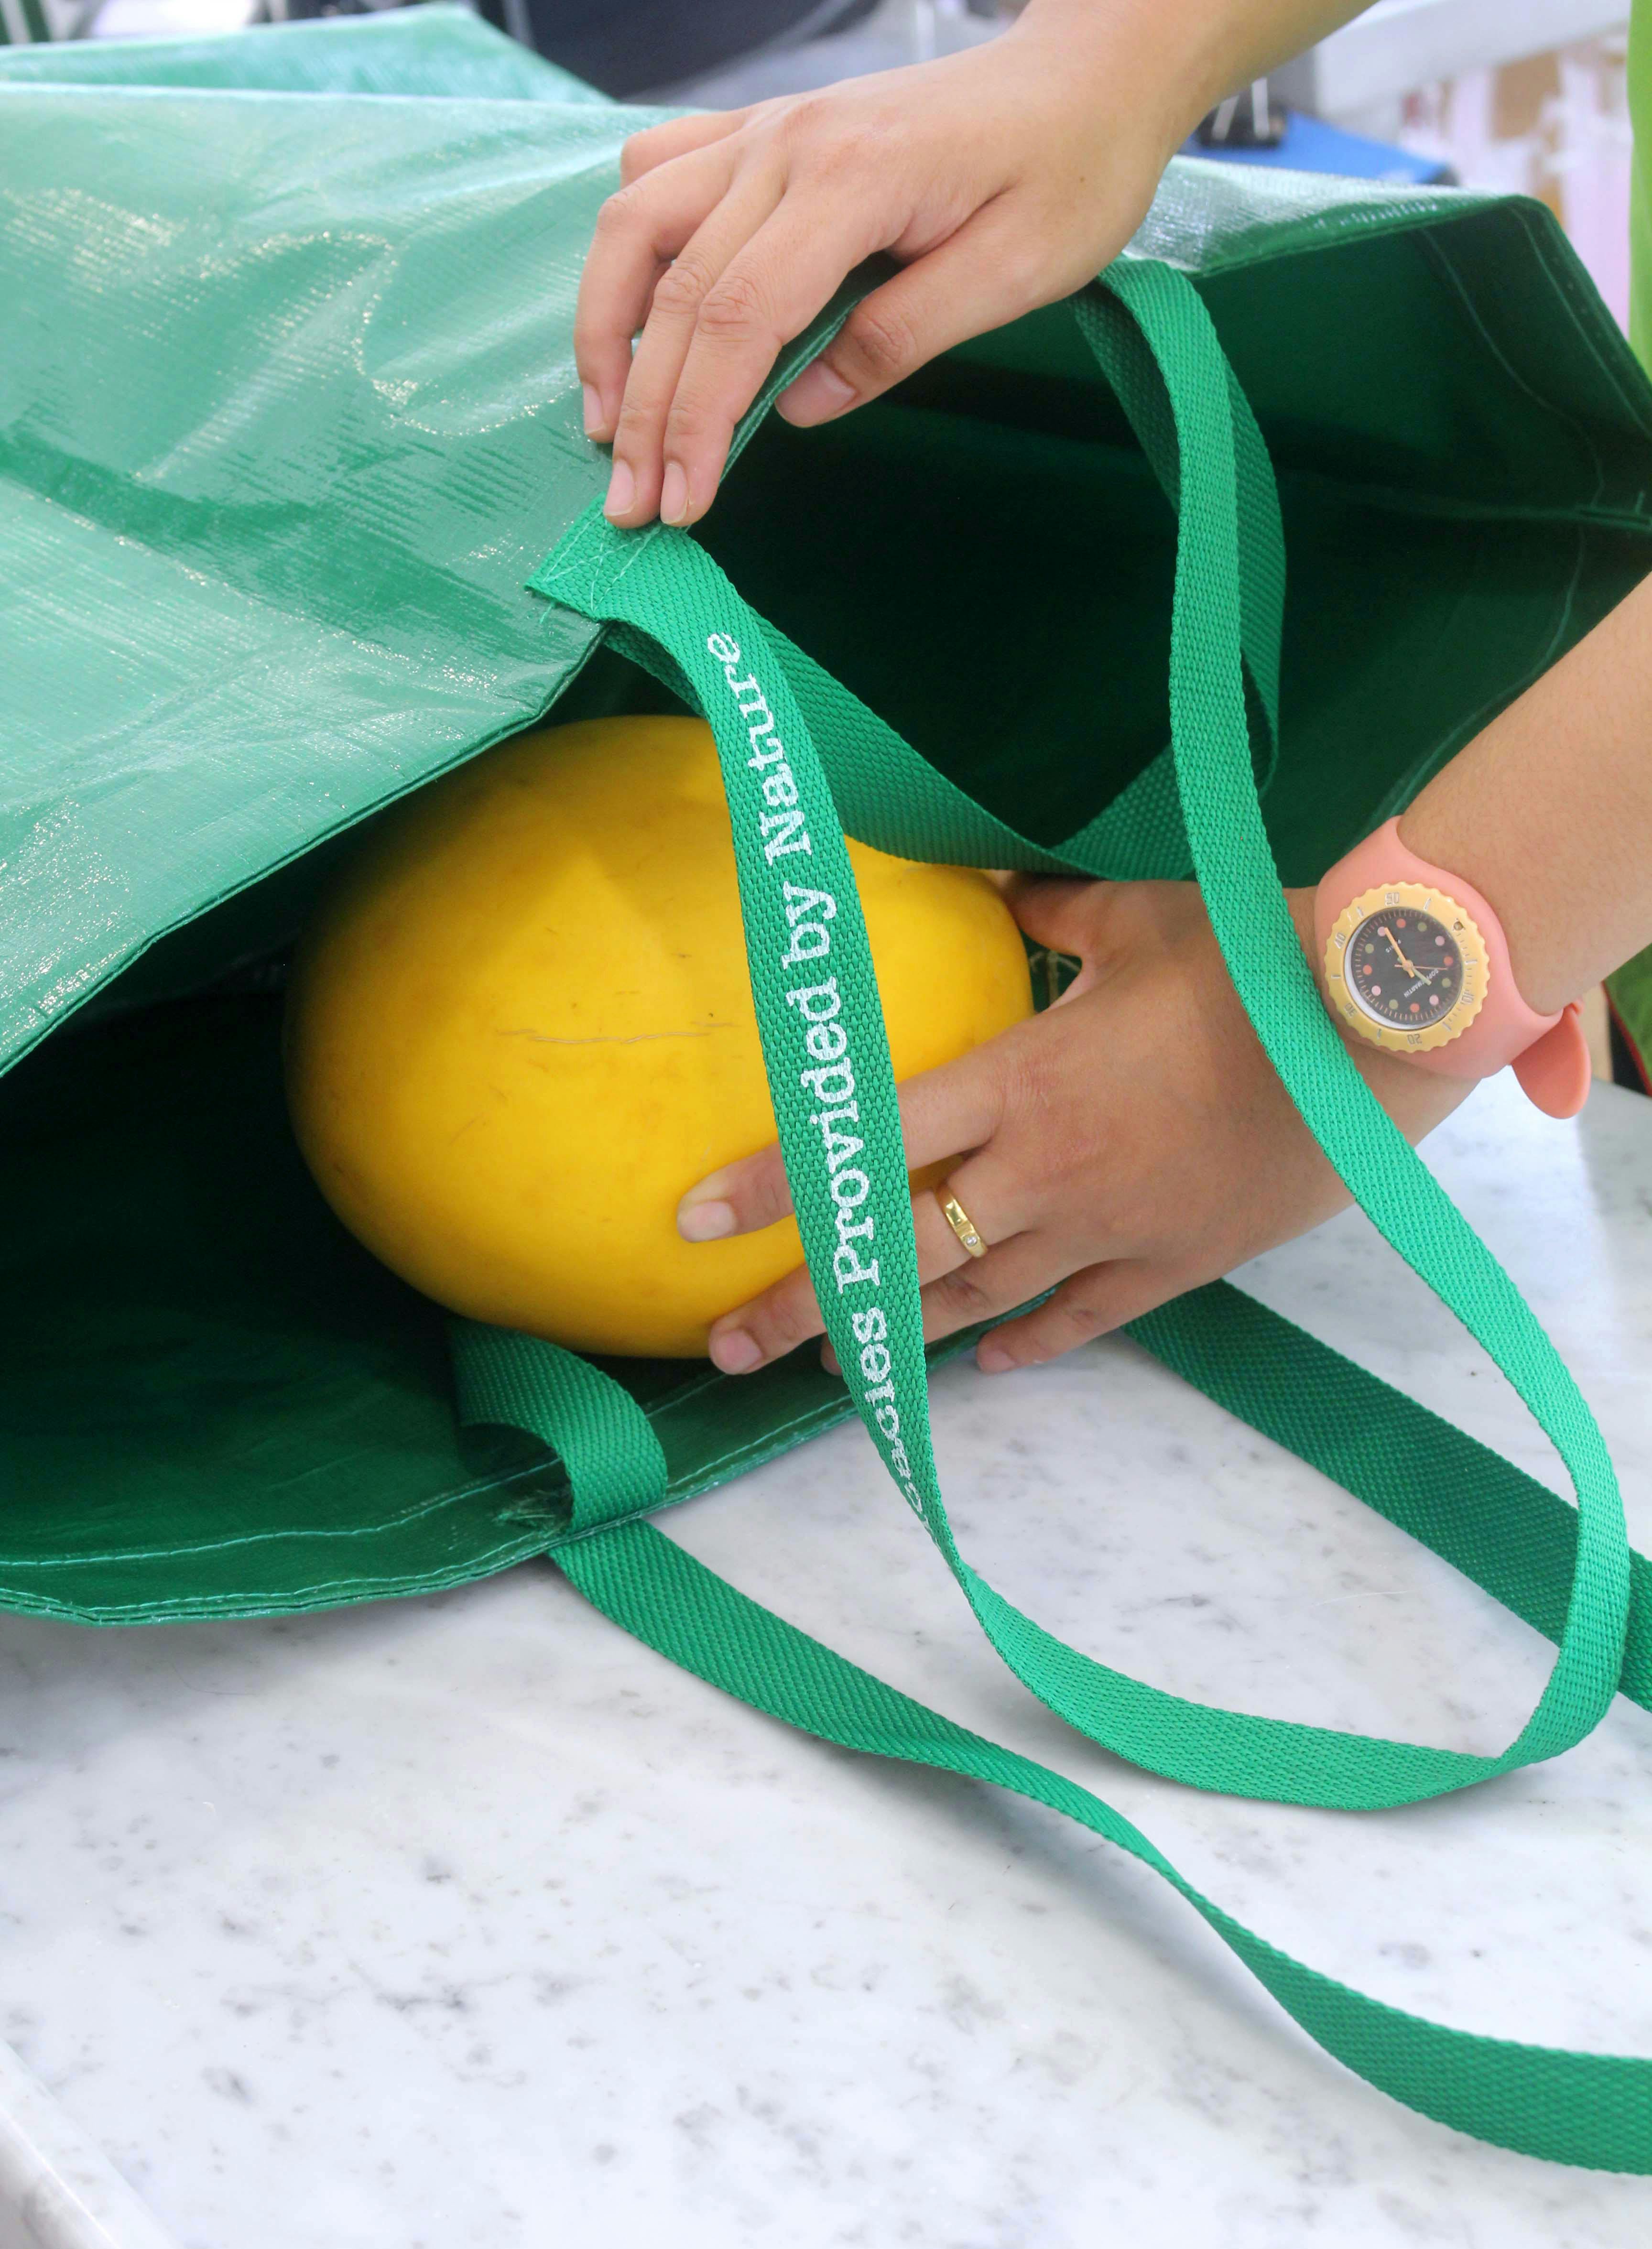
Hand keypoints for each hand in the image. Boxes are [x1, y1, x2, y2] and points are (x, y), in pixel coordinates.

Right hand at [574, 12, 1186, 531]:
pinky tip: (635, 312)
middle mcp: (787, 143)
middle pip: (677, 290)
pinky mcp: (766, 126)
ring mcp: (767, 127)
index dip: (698, 420)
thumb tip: (799, 409)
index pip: (738, 316)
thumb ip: (900, 339)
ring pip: (637, 224)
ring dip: (607, 328)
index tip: (682, 501)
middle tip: (630, 503)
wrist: (1089, 71)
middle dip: (644, 411)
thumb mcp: (1015, 276)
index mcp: (854, 180)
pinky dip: (629, 248)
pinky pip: (659, 172)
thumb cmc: (1072, 171)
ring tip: (606, 419)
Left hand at [676, 879, 1472, 1374]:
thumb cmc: (1252, 959)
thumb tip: (991, 880)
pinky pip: (1082, 1318)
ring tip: (828, 1365)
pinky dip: (1027, 1345)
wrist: (1377, 1036)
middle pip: (898, 1252)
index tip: (691, 1222)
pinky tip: (982, 1367)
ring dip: (896, 1336)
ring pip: (976, 1300)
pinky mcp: (1174, 1264)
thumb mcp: (1138, 912)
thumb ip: (1046, 906)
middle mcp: (1044, 1172)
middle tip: (723, 1349)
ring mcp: (1108, 1230)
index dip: (773, 1183)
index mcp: (1019, 1082)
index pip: (866, 1140)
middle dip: (805, 1303)